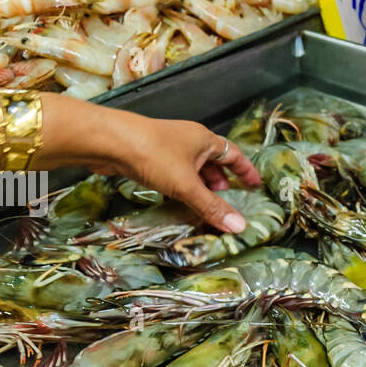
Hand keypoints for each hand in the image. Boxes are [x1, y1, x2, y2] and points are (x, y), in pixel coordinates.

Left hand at [40, 96, 261, 232]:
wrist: (109, 141)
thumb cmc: (153, 155)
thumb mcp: (187, 185)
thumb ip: (211, 207)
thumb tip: (240, 226)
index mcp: (204, 140)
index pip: (233, 154)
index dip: (246, 170)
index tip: (255, 185)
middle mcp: (189, 141)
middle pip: (213, 161)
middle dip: (222, 181)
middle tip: (227, 201)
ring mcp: (169, 147)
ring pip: (193, 168)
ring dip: (200, 186)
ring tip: (204, 204)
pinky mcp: (151, 156)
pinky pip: (175, 173)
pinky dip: (182, 187)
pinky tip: (178, 200)